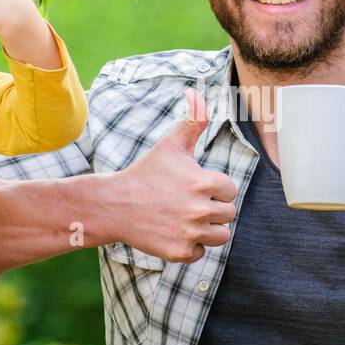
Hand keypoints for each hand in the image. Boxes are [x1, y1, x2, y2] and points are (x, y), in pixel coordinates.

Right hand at [113, 88, 237, 262]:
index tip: (196, 186)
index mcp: (203, 182)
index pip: (230, 190)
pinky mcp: (180, 252)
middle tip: (188, 203)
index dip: (215, 187)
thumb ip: (193, 120)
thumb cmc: (146, 173)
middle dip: (213, 208)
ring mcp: (190, 232)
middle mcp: (200, 209)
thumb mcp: (171, 145)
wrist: (114, 205)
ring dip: (208, 229)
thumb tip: (197, 92)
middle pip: (228, 214)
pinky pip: (201, 252)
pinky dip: (191, 245)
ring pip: (221, 236)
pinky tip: (175, 231)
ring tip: (187, 218)